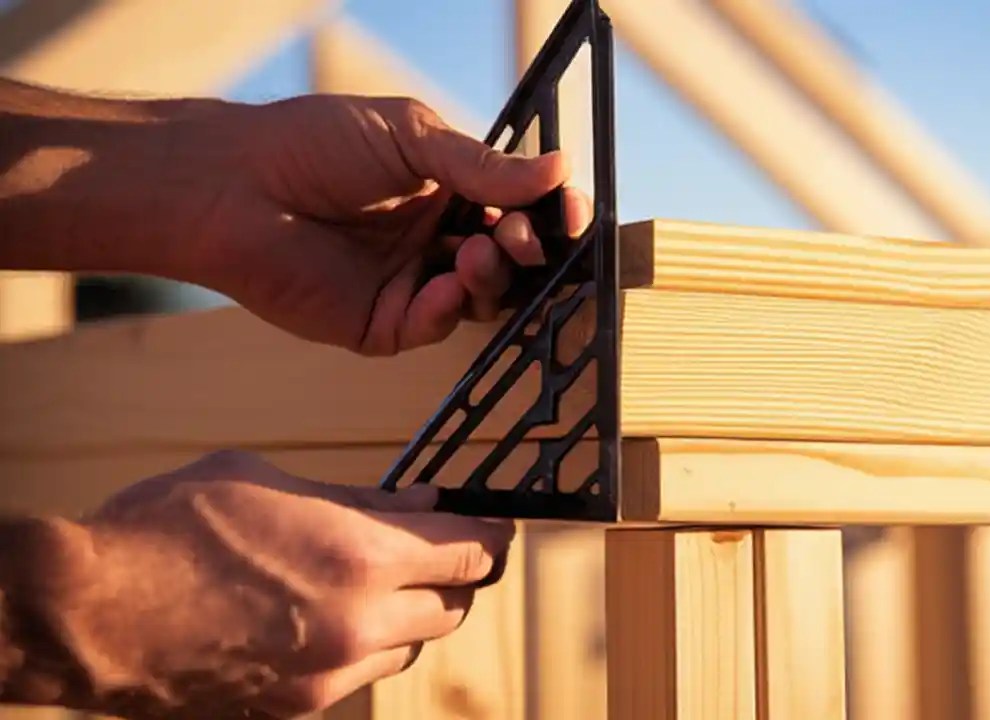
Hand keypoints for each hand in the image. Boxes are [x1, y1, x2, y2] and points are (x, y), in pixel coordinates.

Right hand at [41, 450, 513, 718]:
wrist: (88, 617)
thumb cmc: (167, 531)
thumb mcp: (266, 480)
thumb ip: (358, 496)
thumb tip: (420, 501)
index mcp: (361, 555)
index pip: (471, 552)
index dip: (492, 536)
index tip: (495, 526)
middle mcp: (359, 623)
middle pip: (455, 607)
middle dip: (456, 575)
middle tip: (437, 548)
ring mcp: (329, 676)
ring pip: (412, 646)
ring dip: (412, 614)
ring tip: (374, 581)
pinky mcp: (297, 709)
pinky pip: (360, 677)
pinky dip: (364, 646)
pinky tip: (326, 618)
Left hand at [184, 94, 592, 354]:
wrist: (232, 186)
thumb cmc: (310, 144)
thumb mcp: (407, 136)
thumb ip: (481, 165)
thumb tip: (557, 169)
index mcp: (445, 190)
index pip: (516, 208)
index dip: (547, 212)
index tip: (570, 209)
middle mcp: (434, 239)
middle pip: (508, 258)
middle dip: (526, 248)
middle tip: (520, 235)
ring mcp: (410, 283)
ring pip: (481, 298)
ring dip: (492, 277)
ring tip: (477, 250)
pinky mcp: (382, 323)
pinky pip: (435, 326)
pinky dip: (451, 308)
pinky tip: (448, 282)